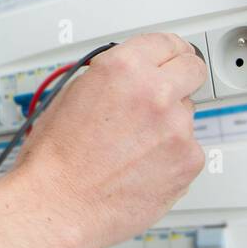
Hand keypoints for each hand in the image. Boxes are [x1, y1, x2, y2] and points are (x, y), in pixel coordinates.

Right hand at [8, 32, 207, 247]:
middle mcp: (156, 93)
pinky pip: (187, 151)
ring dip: (168, 126)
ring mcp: (178, 129)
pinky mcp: (189, 162)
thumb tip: (129, 76)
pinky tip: (140, 168)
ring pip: (186, 116)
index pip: (167, 43)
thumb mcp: (70, 96)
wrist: (58, 204)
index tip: (173, 57)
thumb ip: (110, 78)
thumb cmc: (54, 159)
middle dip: (181, 79)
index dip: (169, 51)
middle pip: (192, 71)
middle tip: (166, 95)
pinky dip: (169, 159)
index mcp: (124, 69)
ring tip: (131, 148)